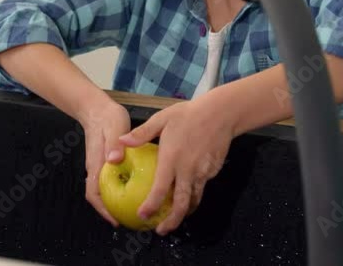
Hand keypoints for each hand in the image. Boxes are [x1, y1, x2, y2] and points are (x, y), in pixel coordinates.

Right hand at [79, 100, 130, 227]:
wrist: (96, 108)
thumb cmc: (106, 117)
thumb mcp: (114, 128)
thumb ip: (114, 144)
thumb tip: (114, 160)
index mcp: (96, 164)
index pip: (93, 193)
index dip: (102, 210)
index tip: (115, 220)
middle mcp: (96, 168)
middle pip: (98, 196)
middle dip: (110, 210)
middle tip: (128, 219)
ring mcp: (100, 165)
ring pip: (104, 189)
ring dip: (114, 201)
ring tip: (133, 208)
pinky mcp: (106, 161)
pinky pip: (111, 180)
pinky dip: (119, 189)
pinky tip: (135, 188)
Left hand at [118, 99, 233, 235]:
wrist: (221, 113)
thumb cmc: (188, 114)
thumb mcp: (162, 119)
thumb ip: (142, 133)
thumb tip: (121, 141)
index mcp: (172, 159)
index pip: (160, 189)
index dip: (151, 205)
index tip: (142, 215)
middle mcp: (187, 170)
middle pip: (181, 204)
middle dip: (171, 221)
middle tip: (161, 230)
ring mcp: (202, 173)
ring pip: (193, 200)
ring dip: (184, 212)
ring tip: (174, 218)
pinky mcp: (212, 172)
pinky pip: (201, 188)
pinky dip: (193, 196)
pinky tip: (186, 196)